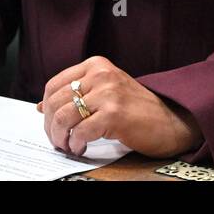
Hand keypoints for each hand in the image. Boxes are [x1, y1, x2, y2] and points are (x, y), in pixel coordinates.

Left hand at [37, 56, 202, 158]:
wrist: (171, 120)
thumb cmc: (138, 108)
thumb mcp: (106, 91)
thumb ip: (77, 94)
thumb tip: (42, 107)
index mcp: (96, 65)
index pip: (54, 84)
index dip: (47, 107)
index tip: (50, 123)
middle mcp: (100, 75)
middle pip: (56, 101)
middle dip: (51, 126)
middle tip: (57, 140)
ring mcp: (108, 94)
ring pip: (64, 117)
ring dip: (61, 137)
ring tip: (68, 145)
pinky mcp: (114, 115)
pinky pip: (80, 132)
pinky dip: (76, 144)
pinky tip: (82, 148)